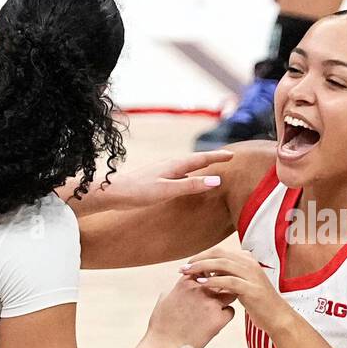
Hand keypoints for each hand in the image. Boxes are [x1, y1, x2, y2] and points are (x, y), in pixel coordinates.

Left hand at [95, 150, 232, 209]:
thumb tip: (216, 181)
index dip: (217, 157)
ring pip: (187, 167)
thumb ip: (192, 186)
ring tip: (210, 167)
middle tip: (226, 157)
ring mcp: (162, 171)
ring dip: (200, 166)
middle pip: (195, 160)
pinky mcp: (156, 178)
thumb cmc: (139, 192)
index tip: (232, 155)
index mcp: (175, 165)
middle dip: (211, 158)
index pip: (202, 159)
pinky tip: (186, 181)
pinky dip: (189, 174)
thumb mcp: (169, 190)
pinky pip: (179, 174)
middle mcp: (170, 165)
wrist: (113, 192)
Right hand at [145, 275, 233, 347]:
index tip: (208, 283)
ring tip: (216, 310)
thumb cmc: (161, 325)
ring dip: (226, 300)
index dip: (209, 275)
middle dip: (221, 286)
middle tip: (219, 296)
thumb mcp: (164, 299)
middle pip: (221, 279)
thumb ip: (175, 289)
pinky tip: (215, 322)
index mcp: (186, 282)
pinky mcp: (218, 319)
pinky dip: (225, 316)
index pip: (206, 268)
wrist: (163, 346)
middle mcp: (200, 290)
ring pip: (230, 294)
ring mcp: (210, 303)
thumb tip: (179, 286)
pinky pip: (230, 311)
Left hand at [180, 247, 288, 330]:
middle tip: (183, 267)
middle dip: (199, 259)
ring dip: (202, 267)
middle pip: (219, 254)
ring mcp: (252, 275)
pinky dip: (214, 280)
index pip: (220, 251)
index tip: (187, 263)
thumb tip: (208, 270)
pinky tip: (202, 283)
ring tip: (188, 273)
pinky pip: (229, 281)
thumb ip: (229, 275)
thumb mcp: (242, 284)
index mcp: (247, 260)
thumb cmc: (257, 303)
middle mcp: (250, 264)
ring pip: (223, 264)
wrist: (277, 317)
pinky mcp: (251, 289)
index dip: (201, 255)